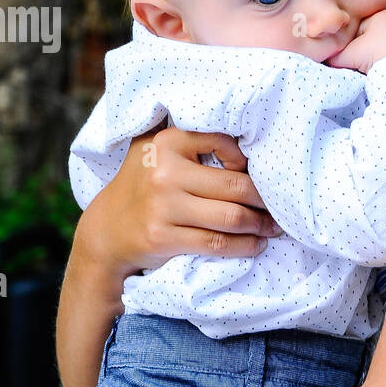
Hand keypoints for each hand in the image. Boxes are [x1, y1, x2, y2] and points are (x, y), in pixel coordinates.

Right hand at [80, 126, 282, 277]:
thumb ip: (194, 140)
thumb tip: (250, 146)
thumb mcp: (158, 151)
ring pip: (230, 217)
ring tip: (271, 227)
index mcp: (167, 142)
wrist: (106, 231)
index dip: (247, 161)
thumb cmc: (145, 186)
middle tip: (279, 208)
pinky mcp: (164, 237)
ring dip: (259, 225)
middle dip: (263, 200)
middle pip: (235, 187)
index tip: (255, 174)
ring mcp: (163, 207)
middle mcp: (164, 171)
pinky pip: (217, 242)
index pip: (224, 143)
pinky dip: (244, 246)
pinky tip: (256, 244)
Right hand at [326, 9, 385, 72]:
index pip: (355, 30)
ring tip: (377, 72)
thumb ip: (335, 56)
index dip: (348, 46)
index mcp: (380, 15)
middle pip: (371, 39)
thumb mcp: (351, 55)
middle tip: (360, 67)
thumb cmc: (381, 55)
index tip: (345, 60)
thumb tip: (328, 60)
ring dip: (379, 59)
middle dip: (364, 52)